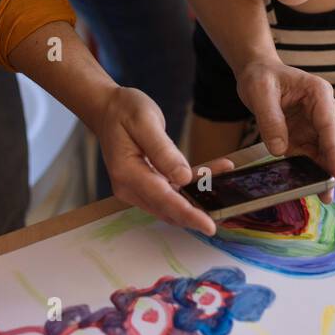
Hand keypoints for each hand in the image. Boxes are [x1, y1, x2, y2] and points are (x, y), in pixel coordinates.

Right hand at [94, 86, 233, 235]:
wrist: (108, 109)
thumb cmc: (124, 110)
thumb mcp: (145, 122)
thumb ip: (163, 151)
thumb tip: (183, 178)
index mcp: (127, 172)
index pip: (162, 199)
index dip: (187, 214)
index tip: (209, 226)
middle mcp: (130, 186)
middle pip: (168, 208)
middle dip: (197, 213)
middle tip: (226, 212)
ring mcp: (137, 187)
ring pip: (173, 202)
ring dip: (199, 198)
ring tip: (226, 185)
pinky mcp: (146, 183)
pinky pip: (173, 189)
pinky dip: (194, 183)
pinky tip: (217, 170)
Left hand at [236, 59, 334, 200]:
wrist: (257, 72)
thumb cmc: (261, 76)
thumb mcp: (260, 93)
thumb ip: (270, 120)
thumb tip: (280, 150)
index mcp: (319, 94)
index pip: (330, 127)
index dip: (334, 153)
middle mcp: (323, 111)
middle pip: (332, 143)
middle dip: (331, 168)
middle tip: (326, 194)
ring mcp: (314, 125)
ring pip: (323, 153)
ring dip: (321, 173)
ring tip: (319, 195)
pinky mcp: (304, 135)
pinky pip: (309, 155)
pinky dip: (308, 170)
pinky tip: (304, 185)